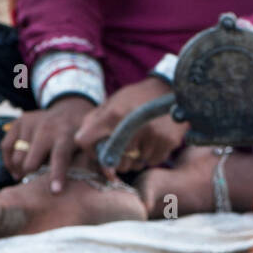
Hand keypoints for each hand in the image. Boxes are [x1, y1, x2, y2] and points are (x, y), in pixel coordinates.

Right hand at [1, 97, 94, 192]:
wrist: (70, 108)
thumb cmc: (82, 134)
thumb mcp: (94, 142)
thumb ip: (101, 160)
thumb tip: (112, 178)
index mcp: (66, 135)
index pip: (60, 156)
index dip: (57, 174)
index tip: (55, 191)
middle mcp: (46, 128)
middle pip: (31, 161)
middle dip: (32, 176)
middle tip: (36, 185)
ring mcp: (31, 124)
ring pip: (17, 157)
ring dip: (21, 170)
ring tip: (28, 177)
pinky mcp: (19, 122)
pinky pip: (6, 147)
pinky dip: (9, 161)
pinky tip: (17, 169)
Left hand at [73, 77, 188, 175]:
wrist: (171, 88)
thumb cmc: (136, 98)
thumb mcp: (112, 102)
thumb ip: (94, 121)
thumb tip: (80, 142)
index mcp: (113, 114)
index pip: (85, 141)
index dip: (89, 149)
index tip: (97, 149)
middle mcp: (131, 126)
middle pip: (113, 162)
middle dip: (116, 160)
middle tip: (123, 150)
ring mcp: (151, 135)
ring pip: (134, 164)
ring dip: (135, 158)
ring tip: (141, 142)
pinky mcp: (168, 141)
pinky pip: (152, 161)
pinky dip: (151, 156)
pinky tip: (153, 141)